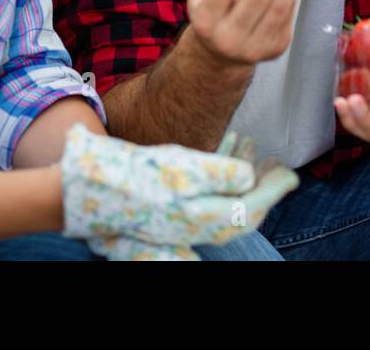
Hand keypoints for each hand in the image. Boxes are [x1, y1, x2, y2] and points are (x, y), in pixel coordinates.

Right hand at [59, 124, 297, 257]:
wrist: (77, 187)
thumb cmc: (132, 174)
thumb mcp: (182, 169)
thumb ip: (220, 175)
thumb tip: (248, 178)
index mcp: (200, 218)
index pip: (249, 210)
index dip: (274, 191)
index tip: (292, 173)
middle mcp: (192, 225)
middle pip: (239, 211)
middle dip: (263, 186)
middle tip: (279, 164)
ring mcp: (177, 219)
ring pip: (222, 202)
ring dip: (241, 175)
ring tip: (251, 145)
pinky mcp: (163, 207)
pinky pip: (203, 196)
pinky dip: (218, 174)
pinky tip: (222, 148)